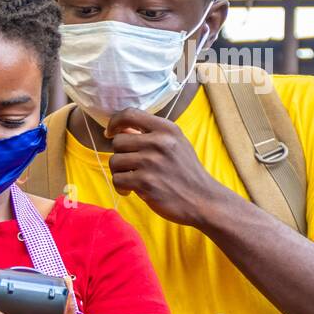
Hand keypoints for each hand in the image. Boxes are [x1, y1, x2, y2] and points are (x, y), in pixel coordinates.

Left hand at [105, 108, 232, 227]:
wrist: (202, 200)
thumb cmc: (185, 172)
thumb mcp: (175, 144)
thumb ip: (150, 135)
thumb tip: (120, 129)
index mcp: (166, 129)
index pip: (129, 114)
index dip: (114, 122)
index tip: (111, 132)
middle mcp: (159, 142)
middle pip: (118, 141)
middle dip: (120, 155)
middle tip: (131, 166)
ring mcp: (151, 162)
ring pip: (114, 161)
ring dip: (119, 172)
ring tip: (132, 179)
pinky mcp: (145, 182)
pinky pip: (117, 180)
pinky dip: (121, 187)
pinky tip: (131, 190)